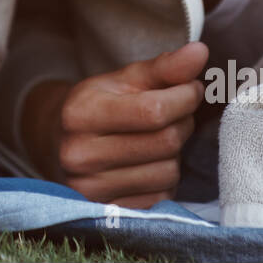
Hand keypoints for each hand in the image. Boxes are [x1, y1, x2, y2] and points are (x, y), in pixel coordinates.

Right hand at [22, 41, 208, 208]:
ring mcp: (91, 189)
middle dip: (182, 122)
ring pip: (168, 172)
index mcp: (80, 114)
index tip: (192, 88)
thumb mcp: (124, 80)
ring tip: (158, 138)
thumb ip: (163, 68)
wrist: (61, 144)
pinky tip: (149, 164)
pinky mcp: (109, 211)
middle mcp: (80, 155)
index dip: (185, 97)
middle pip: (164, 142)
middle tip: (176, 112)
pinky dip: (166, 178)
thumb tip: (200, 52)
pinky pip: (163, 196)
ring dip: (176, 153)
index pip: (152, 110)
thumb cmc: (99, 106)